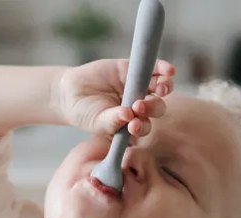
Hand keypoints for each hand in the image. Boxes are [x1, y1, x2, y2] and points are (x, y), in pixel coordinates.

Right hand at [54, 58, 175, 140]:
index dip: (142, 126)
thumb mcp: (96, 121)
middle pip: (155, 108)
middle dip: (150, 108)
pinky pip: (155, 69)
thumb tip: (128, 116)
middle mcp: (139, 107)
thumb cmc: (84, 113)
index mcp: (132, 124)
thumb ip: (112, 122)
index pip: (144, 127)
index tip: (133, 126)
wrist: (72, 92)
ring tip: (161, 88)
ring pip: (159, 88)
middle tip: (138, 106)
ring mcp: (139, 87)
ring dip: (164, 88)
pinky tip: (169, 71)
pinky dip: (163, 69)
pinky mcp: (135, 69)